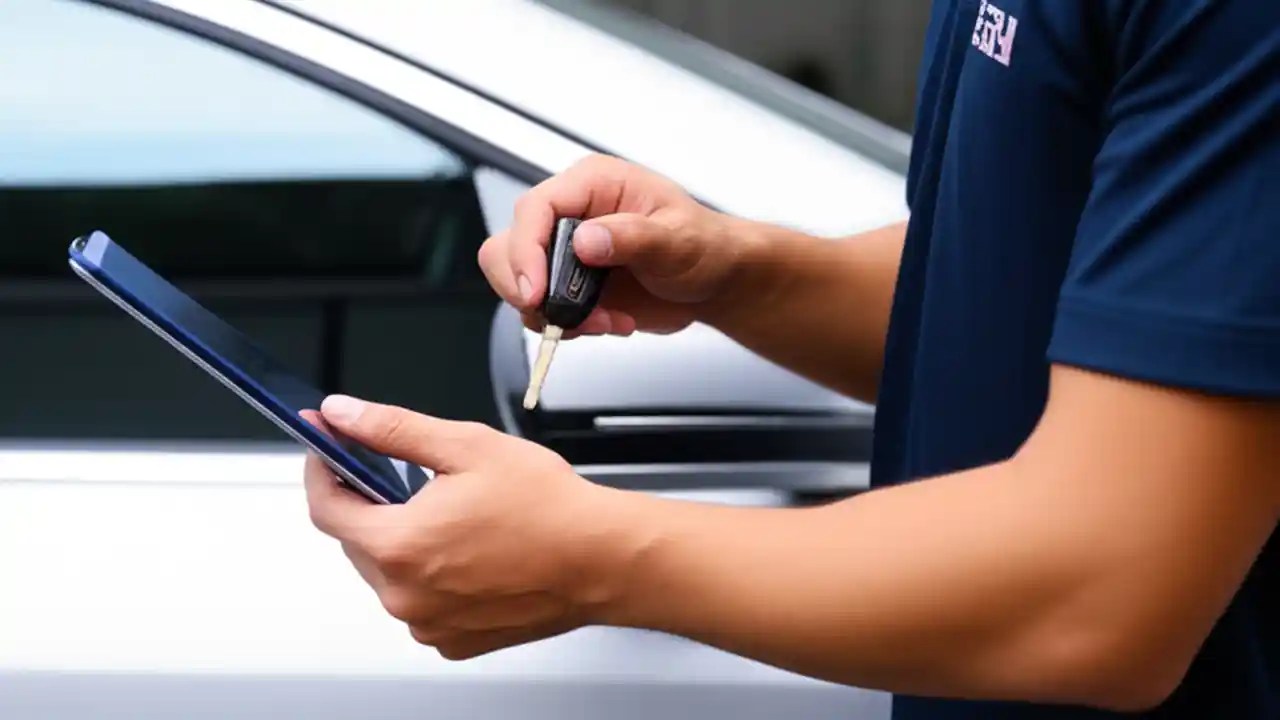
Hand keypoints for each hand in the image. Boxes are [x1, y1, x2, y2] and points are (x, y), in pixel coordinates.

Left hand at [301, 396, 628, 659]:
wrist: (602, 559)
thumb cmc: (548, 508)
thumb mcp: (466, 447)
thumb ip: (393, 429)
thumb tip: (345, 416)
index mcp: (399, 545)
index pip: (325, 508)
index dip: (320, 471)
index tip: (325, 451)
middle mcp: (405, 596)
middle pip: (356, 542)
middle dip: (369, 505)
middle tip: (402, 477)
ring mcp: (428, 624)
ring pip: (387, 574)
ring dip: (401, 541)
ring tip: (451, 515)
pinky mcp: (453, 640)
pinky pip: (420, 604)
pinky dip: (429, 576)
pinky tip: (467, 550)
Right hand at [478, 154, 750, 337]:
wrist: (715, 281)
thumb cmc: (704, 245)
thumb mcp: (678, 239)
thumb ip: (633, 237)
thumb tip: (586, 241)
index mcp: (593, 184)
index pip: (536, 208)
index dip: (526, 250)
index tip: (536, 290)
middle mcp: (572, 214)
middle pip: (509, 245)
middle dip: (528, 288)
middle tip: (561, 316)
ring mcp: (566, 252)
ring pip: (518, 282)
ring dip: (553, 313)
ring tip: (605, 321)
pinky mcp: (569, 285)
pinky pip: (542, 309)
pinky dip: (568, 326)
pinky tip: (610, 323)